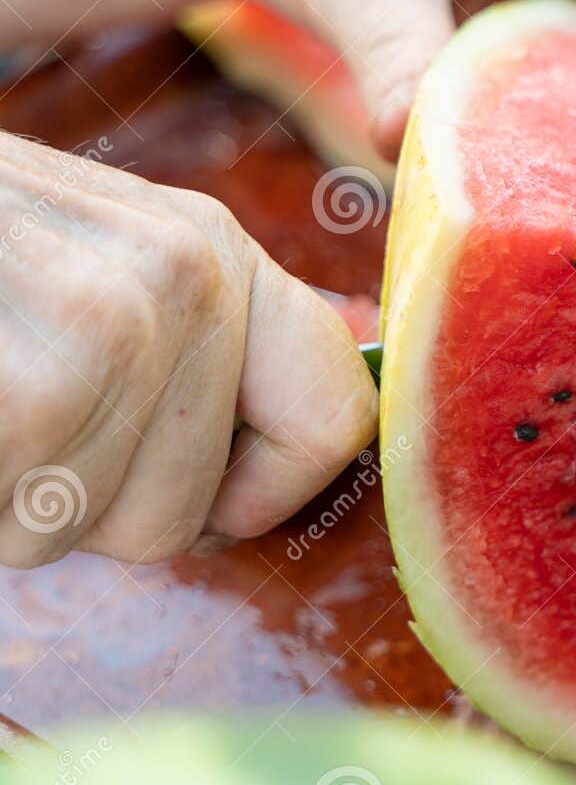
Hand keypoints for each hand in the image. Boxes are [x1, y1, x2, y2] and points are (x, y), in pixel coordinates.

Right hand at [0, 133, 376, 567]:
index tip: (198, 496)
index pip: (333, 414)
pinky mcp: (30, 391)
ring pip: (81, 533)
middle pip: (179, 515)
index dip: (266, 491)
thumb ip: (195, 352)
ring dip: (3, 500)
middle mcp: (185, 277)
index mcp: (213, 250)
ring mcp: (106, 325)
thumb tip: (278, 470)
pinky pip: (12, 530)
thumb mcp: (84, 270)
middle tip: (7, 404)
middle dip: (80, 504)